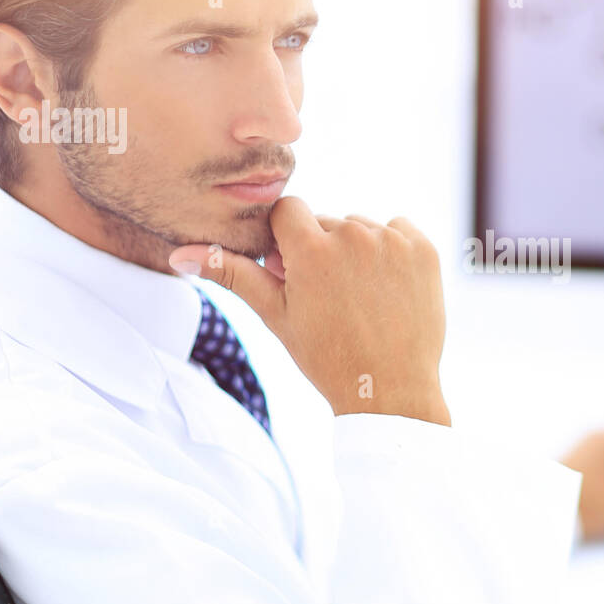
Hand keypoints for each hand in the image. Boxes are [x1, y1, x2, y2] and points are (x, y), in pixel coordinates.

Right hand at [169, 198, 450, 425]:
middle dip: (321, 250)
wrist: (389, 391)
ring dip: (357, 252)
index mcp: (311, 249)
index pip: (288, 211)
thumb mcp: (275, 315)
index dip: (286, 241)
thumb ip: (232, 274)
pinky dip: (392, 252)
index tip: (293, 272)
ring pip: (362, 228)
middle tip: (327, 297)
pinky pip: (399, 231)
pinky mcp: (424, 250)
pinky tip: (386, 289)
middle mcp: (354, 235)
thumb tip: (179, 254)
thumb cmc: (327, 357)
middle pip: (325, 222)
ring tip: (359, 299)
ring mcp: (393, 242)